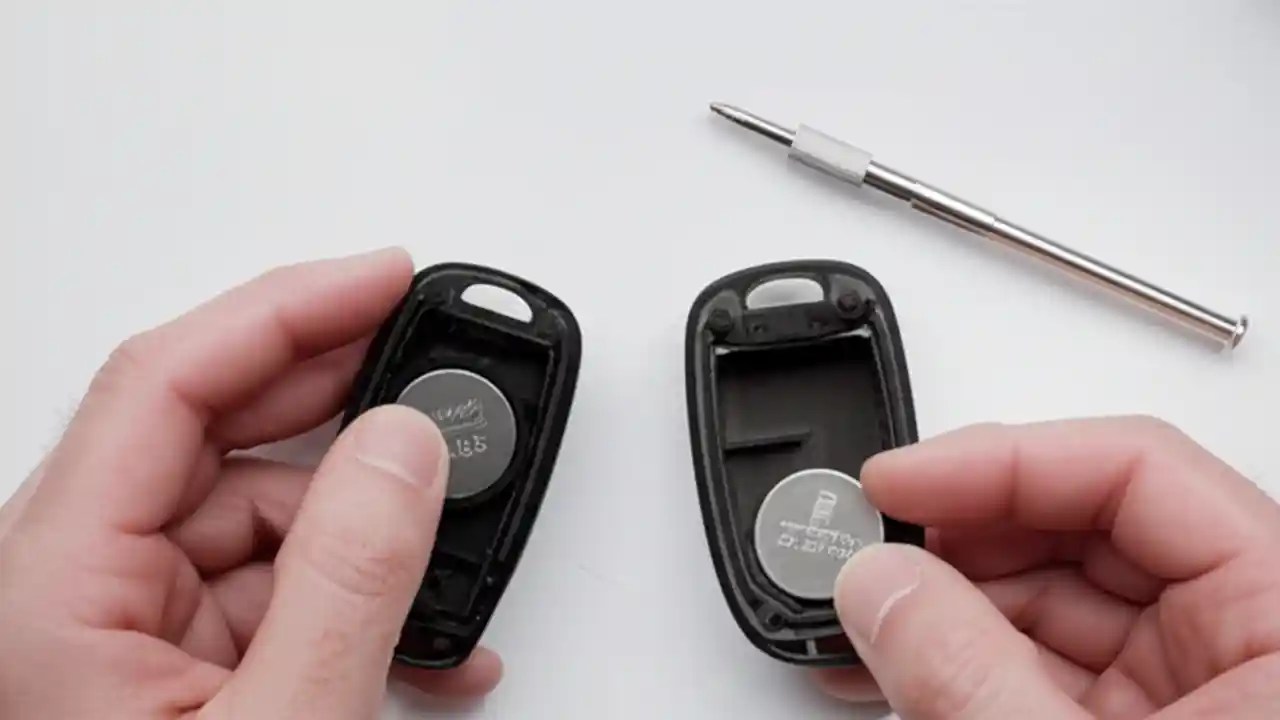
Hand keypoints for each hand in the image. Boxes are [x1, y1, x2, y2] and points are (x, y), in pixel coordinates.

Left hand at [0, 249, 501, 718]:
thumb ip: (347, 581)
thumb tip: (403, 445)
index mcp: (54, 586)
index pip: (164, 383)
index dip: (283, 311)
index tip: (381, 281)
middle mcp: (74, 588)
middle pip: (213, 428)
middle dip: (340, 393)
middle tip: (430, 365)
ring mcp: (125, 625)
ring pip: (258, 508)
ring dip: (365, 521)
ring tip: (449, 547)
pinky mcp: (172, 662)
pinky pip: (272, 582)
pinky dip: (353, 590)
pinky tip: (420, 634)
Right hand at [813, 418, 1279, 718]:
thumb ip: (970, 674)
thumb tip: (878, 584)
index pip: (1138, 471)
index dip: (1001, 461)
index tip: (898, 480)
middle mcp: (1248, 644)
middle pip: (1084, 527)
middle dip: (956, 533)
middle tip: (865, 543)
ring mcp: (1195, 694)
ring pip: (1048, 599)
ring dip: (939, 599)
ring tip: (857, 609)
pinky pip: (1036, 667)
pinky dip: (956, 660)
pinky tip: (887, 659)